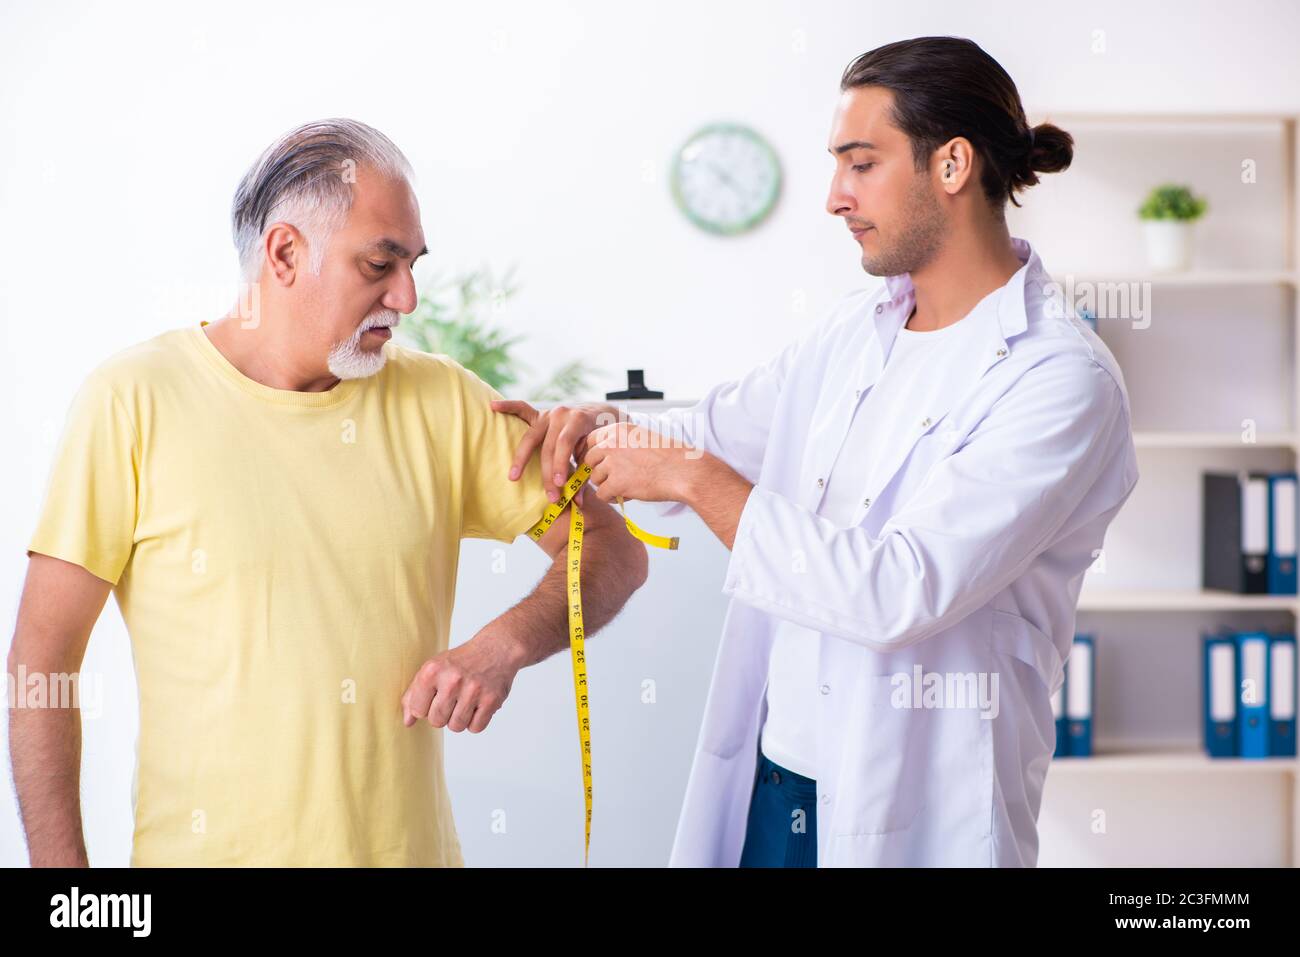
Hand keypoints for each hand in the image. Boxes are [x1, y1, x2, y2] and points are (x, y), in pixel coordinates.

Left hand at [400, 631, 525, 732]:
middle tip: (452, 699)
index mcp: (432, 671)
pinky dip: (476, 721)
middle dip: (443, 715)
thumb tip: (408, 722)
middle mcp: (452, 680)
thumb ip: (414, 695)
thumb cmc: (460, 662)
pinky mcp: (492, 700)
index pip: (418, 710)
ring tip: (465, 702)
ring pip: (456, 726)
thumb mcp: (432, 669)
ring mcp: (473, 690)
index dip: (426, 707)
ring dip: (459, 719)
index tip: (435, 696)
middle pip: (437, 721)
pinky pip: (475, 728)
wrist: (496, 649)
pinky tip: (478, 705)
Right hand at [491, 399, 619, 503]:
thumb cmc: (596, 438)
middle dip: (547, 473)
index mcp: (577, 420)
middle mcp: (561, 414)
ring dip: (521, 458)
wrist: (600, 415)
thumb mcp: (594, 454)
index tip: (559, 485)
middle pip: (547, 446)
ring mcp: (548, 413)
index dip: (560, 464)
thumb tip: (578, 503)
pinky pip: (521, 408)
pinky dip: (507, 406)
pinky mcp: (539, 415)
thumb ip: (585, 475)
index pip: (564, 444)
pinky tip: (492, 407)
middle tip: (549, 496)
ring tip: (513, 477)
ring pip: (530, 437)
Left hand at [582, 421, 700, 503]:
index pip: (591, 440)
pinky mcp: (616, 482)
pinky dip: (612, 498)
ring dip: (607, 485)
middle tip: (616, 478)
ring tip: (626, 486)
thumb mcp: (641, 438)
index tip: (604, 463)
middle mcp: (611, 443)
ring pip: (594, 478)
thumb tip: (603, 458)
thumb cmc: (668, 457)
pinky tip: (626, 495)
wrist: (683, 471)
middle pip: (589, 460)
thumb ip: (621, 443)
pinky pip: (601, 494)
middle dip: (600, 470)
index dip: (596, 454)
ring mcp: (612, 463)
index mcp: (618, 430)